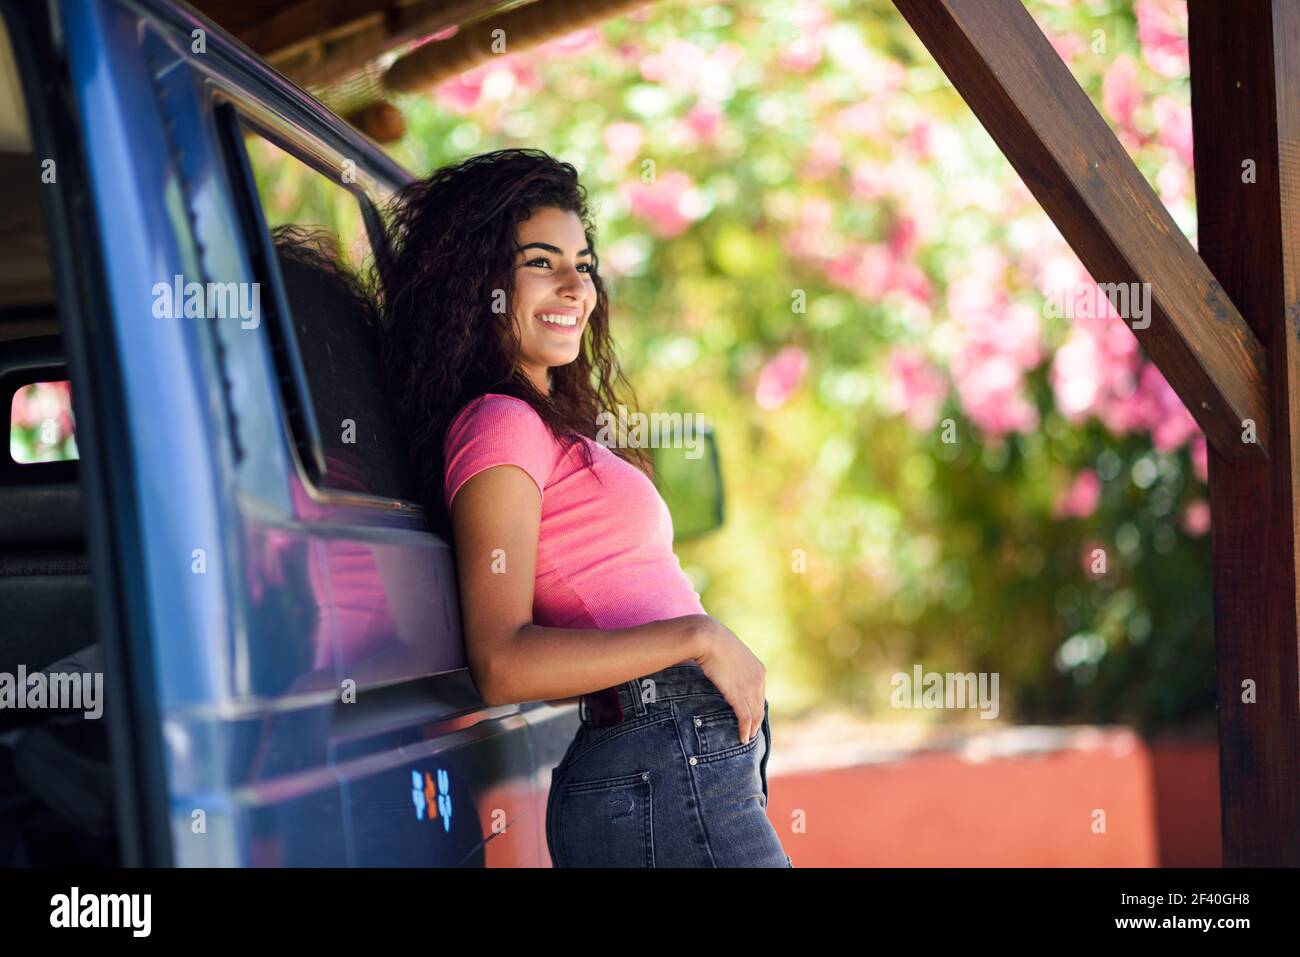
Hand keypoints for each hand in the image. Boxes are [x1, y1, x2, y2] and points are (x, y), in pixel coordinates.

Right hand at [688, 615, 766, 745]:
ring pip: (755, 715)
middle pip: (760, 707)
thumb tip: (721, 667)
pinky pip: (745, 718)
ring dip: (751, 730)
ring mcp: (750, 688)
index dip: (757, 708)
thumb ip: (731, 664)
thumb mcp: (729, 653)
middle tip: (751, 734)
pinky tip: (742, 739)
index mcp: (759, 669)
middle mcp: (759, 679)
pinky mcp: (738, 695)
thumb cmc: (712, 641)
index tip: (753, 718)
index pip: (760, 695)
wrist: (707, 637)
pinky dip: (745, 730)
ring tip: (746, 740)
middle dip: (757, 722)